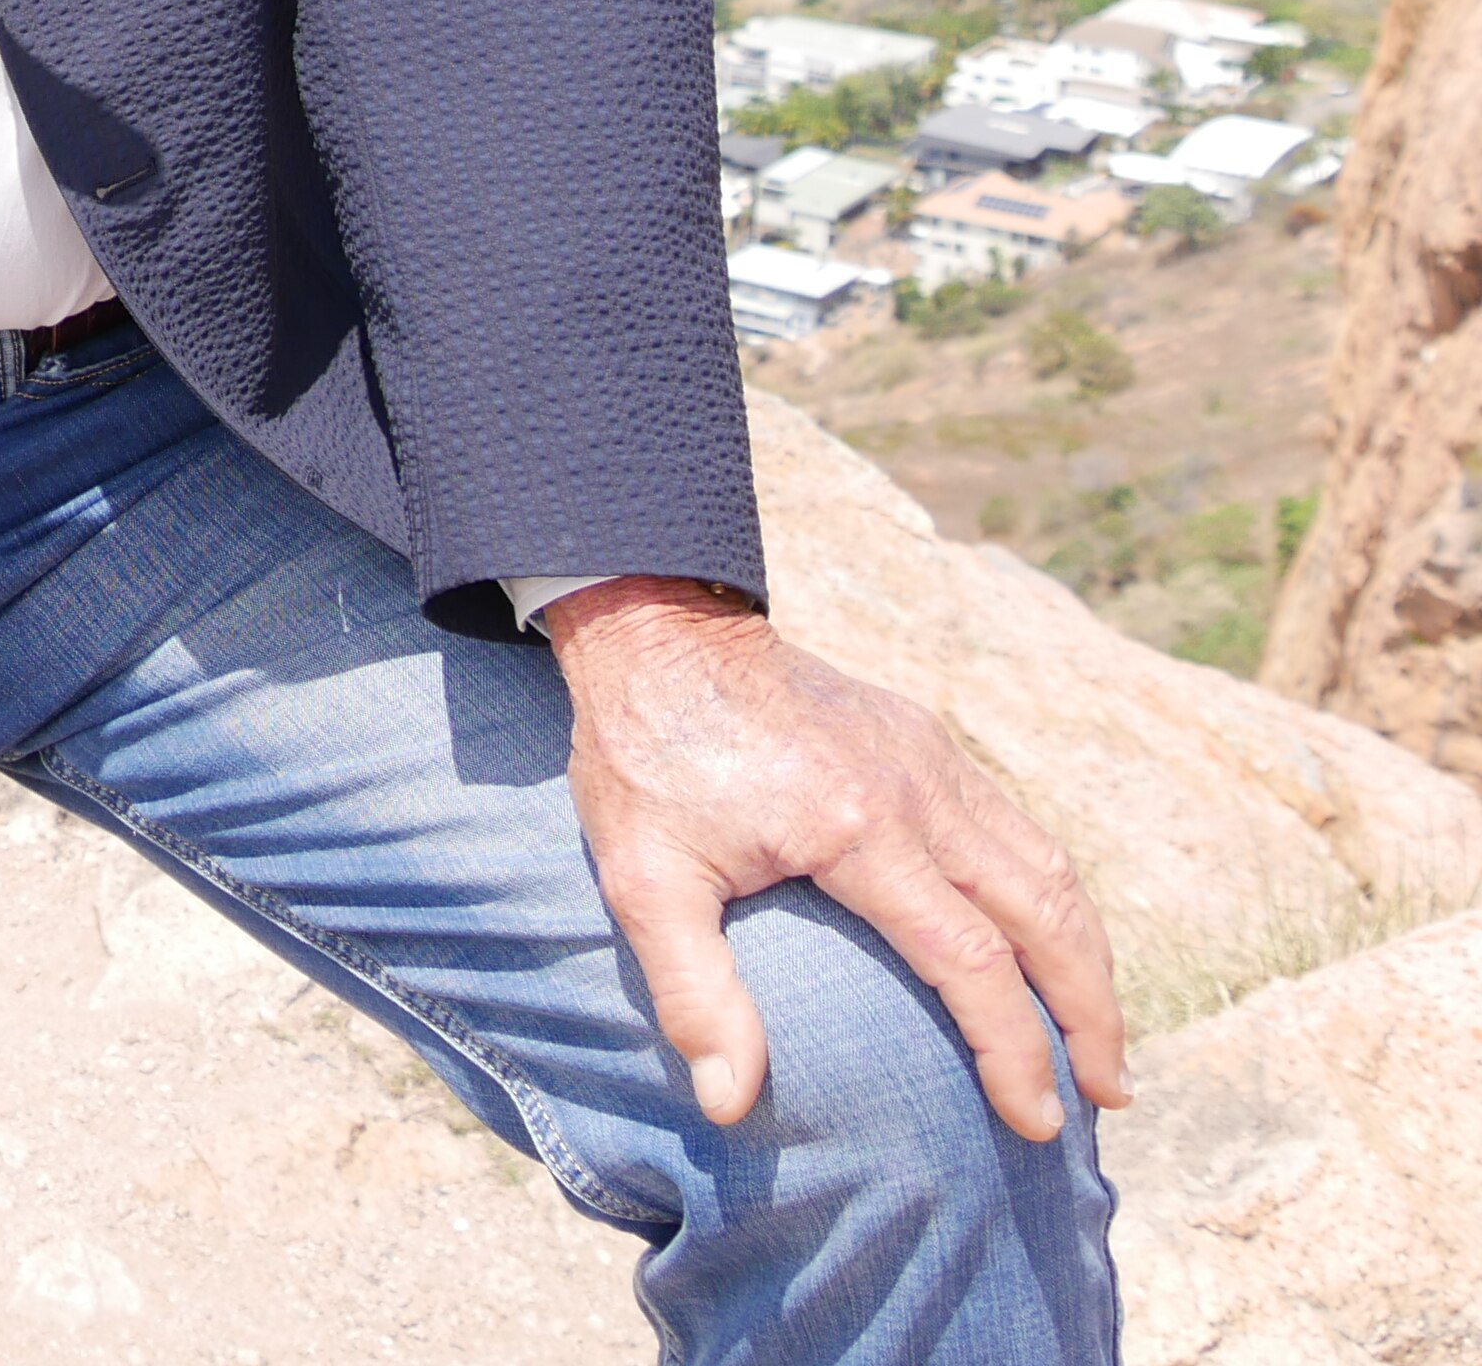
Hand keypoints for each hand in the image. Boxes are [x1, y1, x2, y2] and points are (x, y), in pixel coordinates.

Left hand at [548, 579, 1125, 1144]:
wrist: (657, 629)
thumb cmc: (642, 759)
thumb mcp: (642, 877)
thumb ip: (693, 992)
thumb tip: (728, 1104)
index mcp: (857, 829)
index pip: (972, 962)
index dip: (1014, 1051)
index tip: (1036, 1122)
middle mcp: (917, 791)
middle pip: (1045, 915)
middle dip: (1089, 1013)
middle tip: (1107, 1093)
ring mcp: (930, 758)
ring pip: (1046, 868)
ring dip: (1086, 957)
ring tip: (1097, 1037)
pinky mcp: (925, 740)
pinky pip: (1017, 828)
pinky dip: (1052, 897)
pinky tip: (1047, 943)